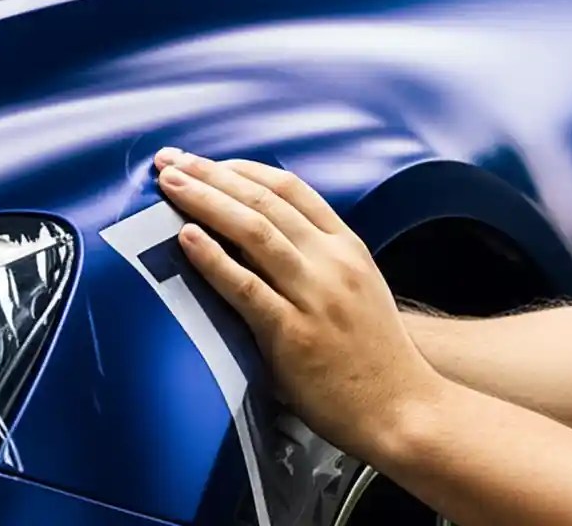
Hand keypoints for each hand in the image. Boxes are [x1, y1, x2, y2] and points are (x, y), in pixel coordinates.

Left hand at [154, 148, 443, 459]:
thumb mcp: (356, 288)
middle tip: (170, 162)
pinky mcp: (294, 335)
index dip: (241, 169)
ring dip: (204, 201)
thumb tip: (255, 240)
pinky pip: (247, 287)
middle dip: (211, 174)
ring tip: (168, 185)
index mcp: (346, 247)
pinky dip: (213, 259)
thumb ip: (316, 260)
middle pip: (264, 200)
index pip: (289, 187)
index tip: (204, 161)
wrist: (402, 410)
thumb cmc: (372, 357)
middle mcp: (331, 262)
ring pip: (253, 231)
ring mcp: (314, 296)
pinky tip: (186, 238)